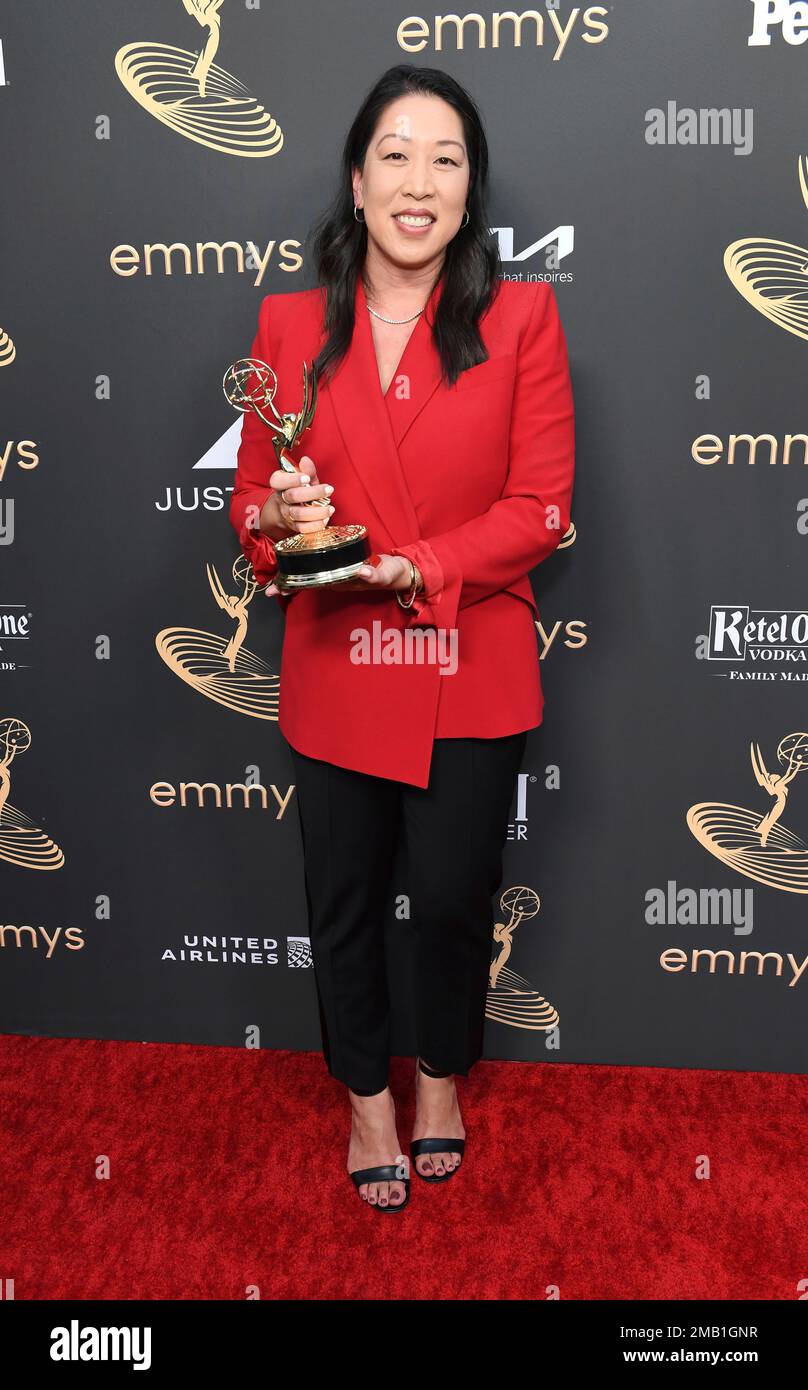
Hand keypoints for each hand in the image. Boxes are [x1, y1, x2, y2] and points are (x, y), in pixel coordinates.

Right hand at [260, 454, 333, 539]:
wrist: (291, 508)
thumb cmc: (300, 489)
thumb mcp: (304, 477)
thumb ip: (307, 470)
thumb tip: (306, 461)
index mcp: (280, 483)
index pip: (279, 481)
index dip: (292, 480)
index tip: (306, 478)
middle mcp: (281, 498)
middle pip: (293, 496)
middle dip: (313, 493)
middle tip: (329, 489)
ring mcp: (286, 513)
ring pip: (298, 514)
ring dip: (316, 512)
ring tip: (330, 508)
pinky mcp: (293, 526)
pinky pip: (302, 528)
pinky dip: (314, 525)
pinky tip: (325, 519)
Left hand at [263, 553, 421, 598]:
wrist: (398, 571)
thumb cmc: (390, 574)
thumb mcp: (383, 574)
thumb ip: (373, 574)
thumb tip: (360, 570)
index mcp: (340, 582)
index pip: (312, 585)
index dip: (294, 587)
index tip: (277, 591)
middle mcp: (335, 579)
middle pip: (307, 582)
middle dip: (288, 586)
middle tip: (268, 590)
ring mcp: (336, 573)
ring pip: (310, 575)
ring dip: (294, 576)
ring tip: (275, 579)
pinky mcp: (340, 565)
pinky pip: (319, 566)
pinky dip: (306, 564)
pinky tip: (296, 561)